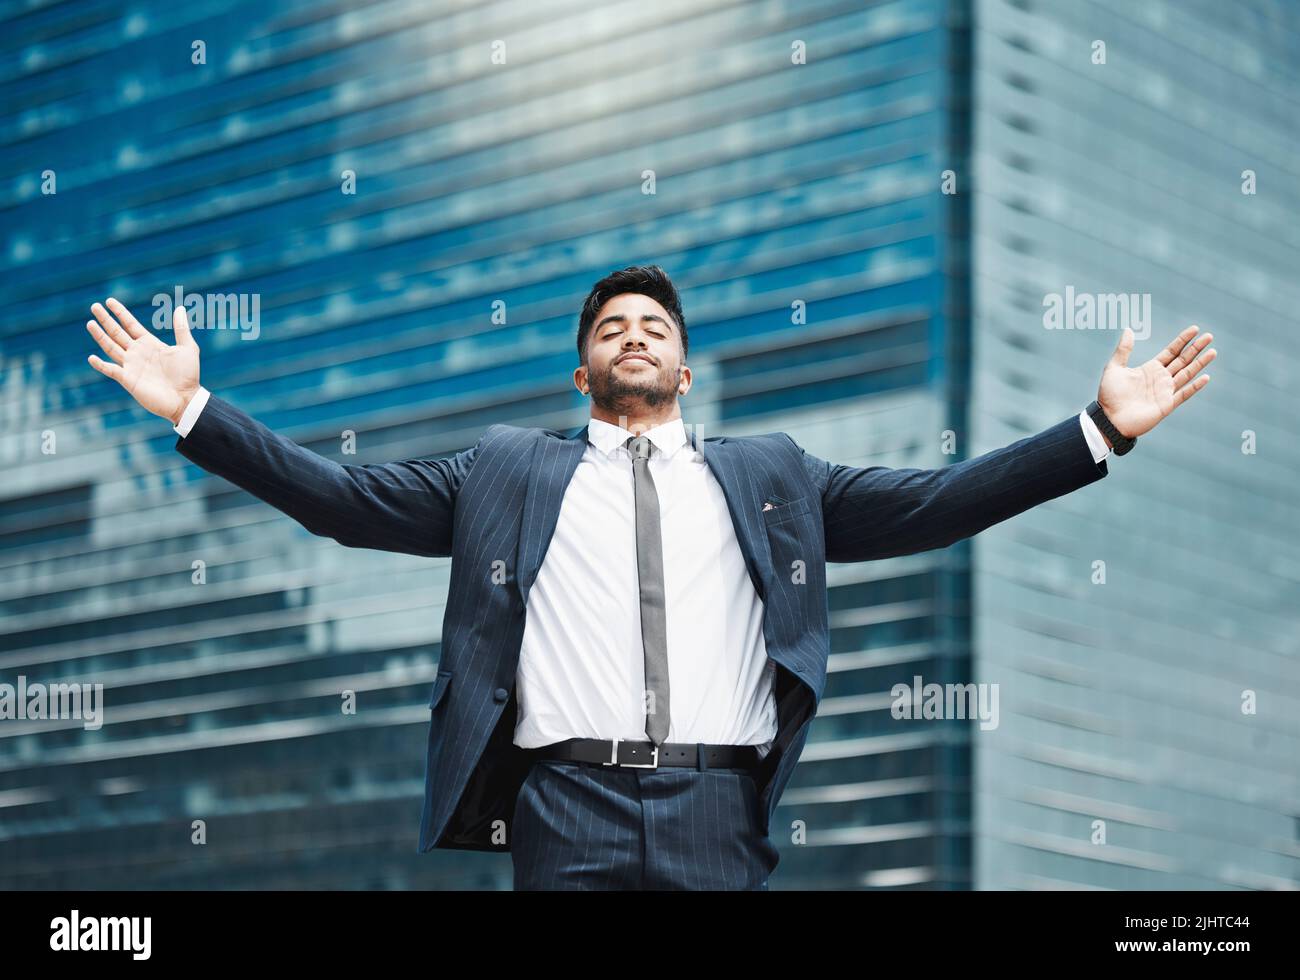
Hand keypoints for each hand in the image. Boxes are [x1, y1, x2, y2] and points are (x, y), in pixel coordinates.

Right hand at [86, 299, 200, 424]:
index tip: (109, 301)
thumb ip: (181, 329)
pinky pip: (111, 370)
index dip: (120, 313)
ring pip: (111, 347)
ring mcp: (131, 366)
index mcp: (149, 343)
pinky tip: (91, 357)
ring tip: (90, 323)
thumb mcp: (187, 348)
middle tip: (94, 306)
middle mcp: (137, 353)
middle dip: (106, 320)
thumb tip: (179, 308)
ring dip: (100, 336)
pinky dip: (101, 365)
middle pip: (117, 333)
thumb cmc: (188, 375)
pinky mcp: (128, 380)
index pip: (130, 324)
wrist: (186, 399)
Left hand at [1096, 325, 1214, 440]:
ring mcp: (1165, 392)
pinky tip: (1206, 377)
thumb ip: (1123, 349)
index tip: (1195, 329)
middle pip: (1183, 360)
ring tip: (1213, 351)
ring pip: (1187, 374)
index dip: (1183, 340)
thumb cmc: (1109, 395)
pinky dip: (1195, 386)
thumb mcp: (1114, 368)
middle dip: (1196, 348)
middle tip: (1209, 336)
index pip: (1171, 351)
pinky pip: (1184, 394)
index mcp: (1150, 369)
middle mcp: (1161, 379)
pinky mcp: (1167, 405)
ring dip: (1200, 363)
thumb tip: (1128, 329)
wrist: (1109, 419)